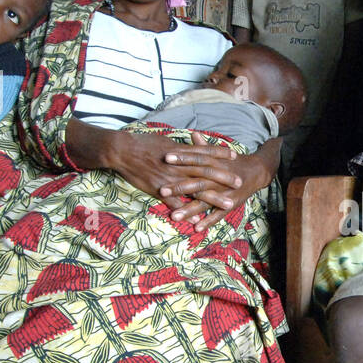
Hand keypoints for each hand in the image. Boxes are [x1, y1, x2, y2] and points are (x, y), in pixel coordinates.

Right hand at [109, 130, 241, 214]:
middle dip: (225, 177)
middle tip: (240, 182)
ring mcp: (171, 179)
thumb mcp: (165, 141)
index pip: (205, 152)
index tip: (234, 154)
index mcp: (181, 152)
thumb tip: (191, 144)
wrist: (123, 151)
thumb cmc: (142, 143)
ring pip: (197, 190)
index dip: (220, 153)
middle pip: (207, 172)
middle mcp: (179, 165)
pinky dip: (188, 212)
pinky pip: (177, 204)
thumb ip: (180, 147)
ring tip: (229, 204)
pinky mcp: (159, 190)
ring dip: (214, 198)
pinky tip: (199, 221)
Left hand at [171, 134, 274, 229]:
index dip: (182, 158)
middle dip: (180, 188)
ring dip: (190, 210)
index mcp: (215, 163)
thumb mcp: (220, 154)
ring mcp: (225, 192)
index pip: (196, 159)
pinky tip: (196, 228)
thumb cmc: (233, 162)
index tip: (166, 157)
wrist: (257, 171)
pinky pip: (218, 214)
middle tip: (162, 191)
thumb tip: (193, 133)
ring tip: (174, 217)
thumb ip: (204, 147)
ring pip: (205, 201)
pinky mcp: (231, 204)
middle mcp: (219, 178)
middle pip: (198, 182)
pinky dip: (208, 221)